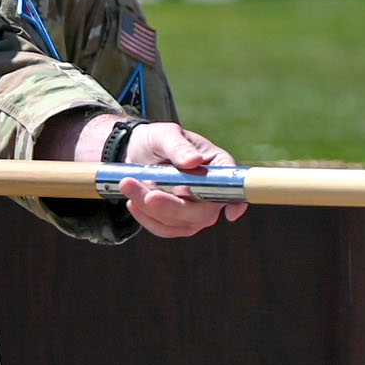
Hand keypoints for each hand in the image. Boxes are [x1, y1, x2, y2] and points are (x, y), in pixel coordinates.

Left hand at [60, 113, 243, 236]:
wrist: (134, 153)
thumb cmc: (157, 140)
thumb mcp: (165, 135)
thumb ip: (178, 146)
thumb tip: (193, 161)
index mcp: (217, 167)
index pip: (234, 185)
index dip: (237, 202)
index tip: (230, 213)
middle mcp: (212, 192)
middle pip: (203, 213)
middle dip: (172, 207)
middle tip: (147, 195)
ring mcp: (196, 211)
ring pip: (180, 223)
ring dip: (151, 209)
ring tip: (128, 184)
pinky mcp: (178, 222)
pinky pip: (165, 229)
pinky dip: (145, 217)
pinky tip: (132, 200)